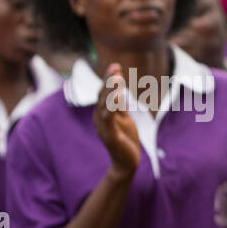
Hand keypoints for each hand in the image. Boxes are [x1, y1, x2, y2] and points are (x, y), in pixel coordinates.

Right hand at [93, 63, 139, 178]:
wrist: (127, 162)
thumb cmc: (125, 139)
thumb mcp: (123, 118)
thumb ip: (119, 105)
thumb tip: (119, 89)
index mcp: (102, 112)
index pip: (104, 92)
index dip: (109, 79)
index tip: (116, 66)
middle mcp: (99, 117)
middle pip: (102, 95)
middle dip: (109, 81)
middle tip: (115, 67)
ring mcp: (102, 126)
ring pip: (105, 105)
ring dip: (110, 91)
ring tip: (117, 78)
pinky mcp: (109, 134)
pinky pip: (109, 118)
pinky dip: (112, 106)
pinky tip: (118, 96)